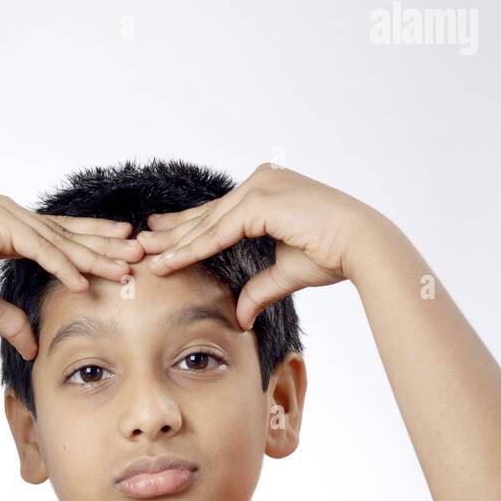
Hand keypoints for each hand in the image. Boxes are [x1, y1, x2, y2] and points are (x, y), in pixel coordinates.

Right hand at [0, 195, 144, 359]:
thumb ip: (12, 321)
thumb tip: (33, 346)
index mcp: (8, 227)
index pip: (60, 236)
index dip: (93, 245)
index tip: (123, 253)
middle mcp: (9, 215)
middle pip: (68, 233)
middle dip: (106, 244)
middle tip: (141, 253)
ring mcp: (3, 214)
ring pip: (59, 239)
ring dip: (93, 255)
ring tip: (125, 269)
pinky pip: (38, 247)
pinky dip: (62, 265)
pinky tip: (85, 282)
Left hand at [136, 162, 389, 326]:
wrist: (361, 246)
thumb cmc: (333, 255)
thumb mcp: (286, 272)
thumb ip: (258, 290)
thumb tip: (240, 316)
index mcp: (266, 192)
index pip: (218, 214)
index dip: (187, 230)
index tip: (160, 239)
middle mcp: (260, 183)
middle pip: (206, 214)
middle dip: (170, 232)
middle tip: (138, 244)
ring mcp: (260, 187)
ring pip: (206, 222)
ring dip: (173, 242)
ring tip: (143, 255)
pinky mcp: (261, 201)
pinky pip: (218, 231)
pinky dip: (192, 248)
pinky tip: (168, 261)